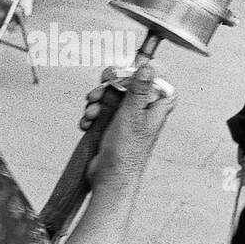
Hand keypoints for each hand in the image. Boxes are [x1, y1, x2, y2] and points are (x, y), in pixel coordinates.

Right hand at [83, 62, 174, 189]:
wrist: (110, 177)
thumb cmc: (127, 151)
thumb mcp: (132, 114)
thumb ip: (139, 88)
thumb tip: (149, 66)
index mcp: (157, 105)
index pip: (152, 76)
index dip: (136, 72)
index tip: (120, 75)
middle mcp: (143, 108)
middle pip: (126, 82)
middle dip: (107, 87)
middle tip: (97, 95)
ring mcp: (127, 116)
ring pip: (110, 95)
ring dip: (96, 103)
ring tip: (91, 115)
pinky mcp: (113, 125)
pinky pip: (100, 109)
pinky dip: (92, 115)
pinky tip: (88, 124)